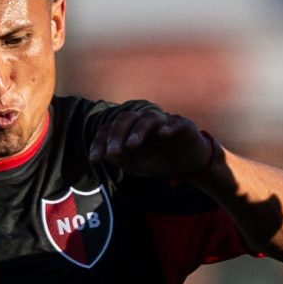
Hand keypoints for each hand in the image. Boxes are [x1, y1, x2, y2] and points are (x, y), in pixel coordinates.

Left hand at [89, 103, 220, 180]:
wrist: (188, 163)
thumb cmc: (158, 160)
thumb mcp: (137, 165)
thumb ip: (122, 159)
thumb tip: (109, 153)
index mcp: (129, 129)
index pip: (110, 129)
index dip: (100, 142)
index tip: (95, 159)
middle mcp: (143, 121)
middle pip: (126, 118)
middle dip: (117, 135)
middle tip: (113, 152)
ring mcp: (163, 120)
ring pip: (148, 118)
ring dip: (138, 130)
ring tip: (132, 145)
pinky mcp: (182, 124)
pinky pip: (175, 122)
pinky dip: (168, 127)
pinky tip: (163, 135)